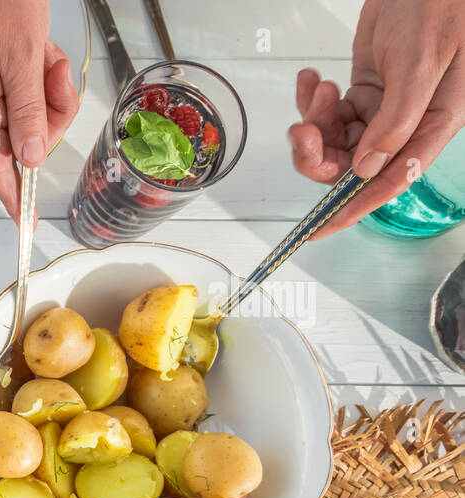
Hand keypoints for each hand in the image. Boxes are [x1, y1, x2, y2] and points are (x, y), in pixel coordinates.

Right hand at [0, 0, 79, 217]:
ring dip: (52, 90)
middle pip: (27, 141)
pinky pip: (31, 101)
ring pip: (35, 121)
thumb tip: (31, 158)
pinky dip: (45, 80)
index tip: (27, 223)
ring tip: (45, 56)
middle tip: (53, 73)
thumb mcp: (23, 56)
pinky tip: (40, 54)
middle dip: (53, 111)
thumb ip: (28, 110)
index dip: (15, 197)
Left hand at [288, 0, 464, 237]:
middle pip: (353, 163)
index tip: (318, 228)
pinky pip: (331, 111)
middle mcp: (409, 123)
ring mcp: (385, 106)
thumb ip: (395, 121)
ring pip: (337, 139)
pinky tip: (312, 78)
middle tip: (303, 132)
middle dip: (320, 154)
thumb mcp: (421, 64)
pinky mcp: (367, 88)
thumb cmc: (442, 7)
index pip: (389, 181)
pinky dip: (314, 100)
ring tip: (317, 90)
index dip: (352, 208)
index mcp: (433, 125)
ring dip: (316, 122)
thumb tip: (364, 170)